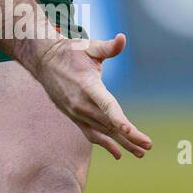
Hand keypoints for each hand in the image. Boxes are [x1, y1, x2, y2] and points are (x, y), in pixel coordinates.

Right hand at [29, 33, 152, 158]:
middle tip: (148, 146)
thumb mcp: (89, 47)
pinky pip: (91, 135)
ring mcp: (77, 113)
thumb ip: (108, 47)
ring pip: (103, 132)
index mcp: (88, 86)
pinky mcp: (74, 117)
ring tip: (141, 153)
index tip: (130, 131)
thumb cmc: (70, 51)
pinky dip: (105, 144)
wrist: (44, 61)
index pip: (106, 106)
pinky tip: (119, 154)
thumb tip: (123, 38)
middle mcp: (81, 104)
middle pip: (109, 124)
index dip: (119, 119)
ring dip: (122, 143)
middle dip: (129, 137)